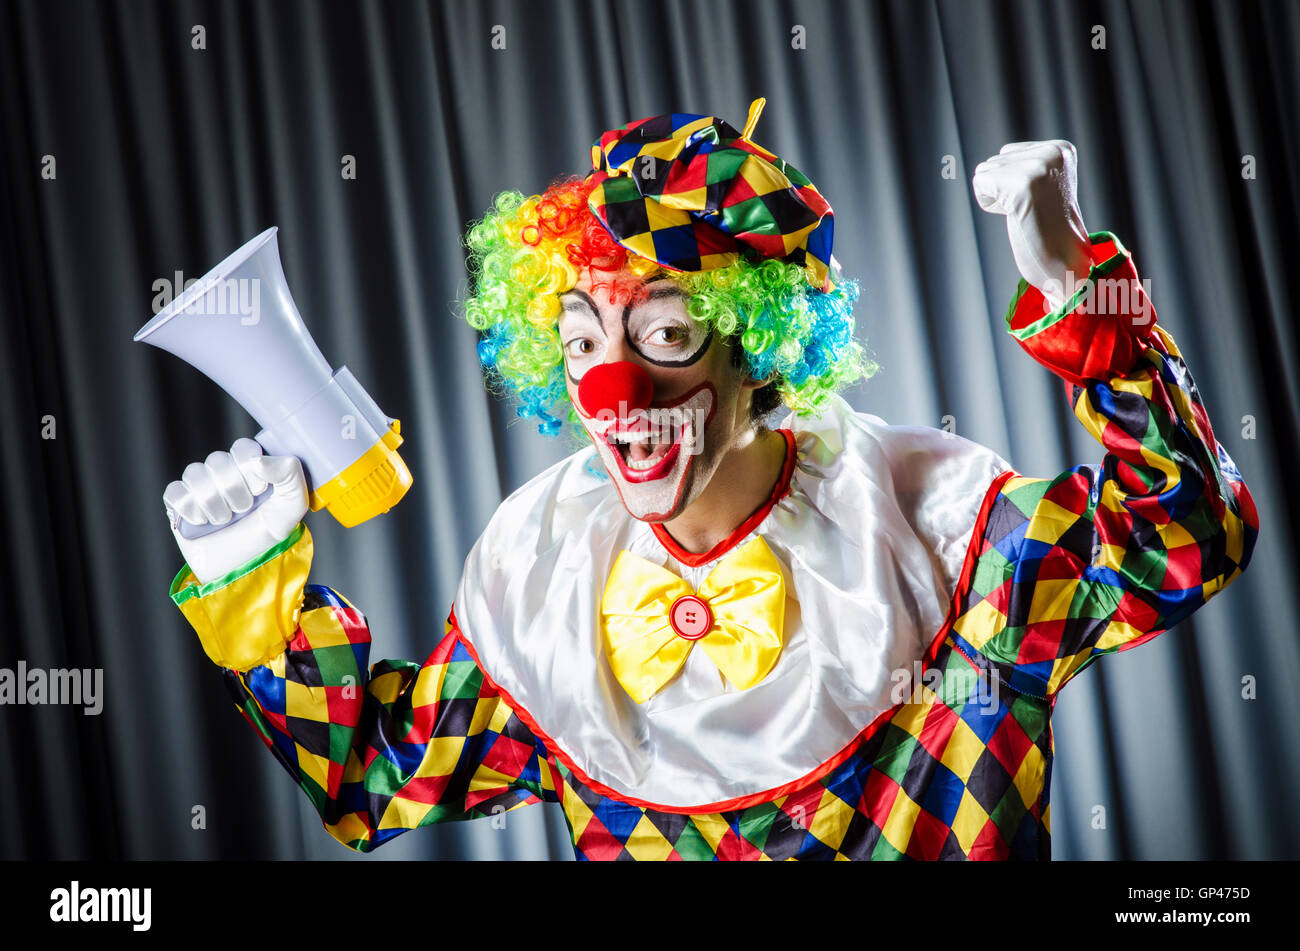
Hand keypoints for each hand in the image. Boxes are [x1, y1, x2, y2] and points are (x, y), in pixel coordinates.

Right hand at [163, 438, 308, 584]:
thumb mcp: (291, 507)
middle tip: (243, 509)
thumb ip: (289, 475)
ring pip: (194, 474)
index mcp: (251, 469)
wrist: (243, 569)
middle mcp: (224, 474)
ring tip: (224, 520)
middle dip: (232, 489)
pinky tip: (201, 521)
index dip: (248, 464)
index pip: (242, 447)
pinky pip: (175, 492)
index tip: (260, 489)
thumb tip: (259, 459)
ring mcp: (200, 489)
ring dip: (212, 501)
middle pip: (217, 460)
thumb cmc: (269, 536)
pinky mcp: (180, 506)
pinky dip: (188, 506)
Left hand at [973, 140, 1093, 310]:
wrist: (1065, 262)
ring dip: (997, 198)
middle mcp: (1051, 153)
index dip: (1012, 182)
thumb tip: (988, 164)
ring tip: (1026, 212)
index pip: (1007, 153)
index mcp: (1060, 149)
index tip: (1038, 200)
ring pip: (985, 171)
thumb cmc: (1048, 228)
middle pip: (994, 161)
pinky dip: (990, 204)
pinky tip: (1015, 215)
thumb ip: (1025, 165)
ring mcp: (1038, 167)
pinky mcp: (1021, 185)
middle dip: (1003, 190)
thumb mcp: (1044, 185)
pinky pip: (980, 184)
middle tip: (1031, 210)